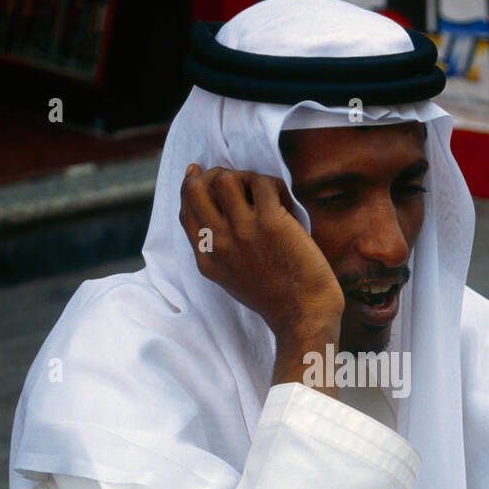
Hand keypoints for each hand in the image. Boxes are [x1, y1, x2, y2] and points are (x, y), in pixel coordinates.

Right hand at [178, 164, 343, 343]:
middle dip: (214, 174)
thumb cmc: (275, 297)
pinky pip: (263, 182)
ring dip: (246, 177)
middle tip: (237, 180)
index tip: (198, 171)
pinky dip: (274, 185)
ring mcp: (242, 231)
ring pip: (226, 179)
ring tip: (264, 192)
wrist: (302, 316)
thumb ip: (218, 250)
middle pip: (195, 189)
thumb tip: (218, 213)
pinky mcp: (270, 223)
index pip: (185, 211)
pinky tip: (284, 202)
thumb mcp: (231, 278)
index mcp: (206, 259)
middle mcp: (218, 243)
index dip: (190, 185)